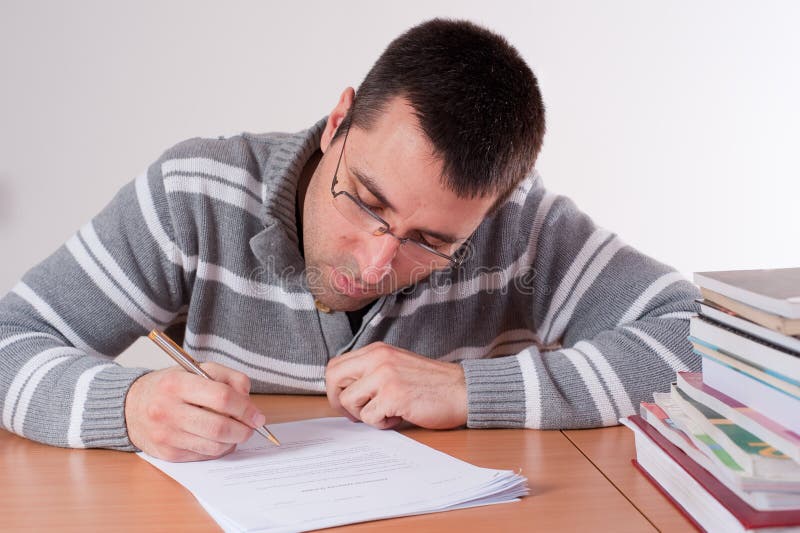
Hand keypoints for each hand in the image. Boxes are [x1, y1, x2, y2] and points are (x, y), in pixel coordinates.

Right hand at [124, 362, 265, 461]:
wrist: (131, 406)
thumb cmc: (170, 387)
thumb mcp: (196, 370)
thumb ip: (226, 377)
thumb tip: (248, 398)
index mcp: (177, 384)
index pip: (221, 397)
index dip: (245, 408)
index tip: (257, 415)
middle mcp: (168, 410)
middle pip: (219, 427)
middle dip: (243, 430)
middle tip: (251, 427)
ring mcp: (166, 434)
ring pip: (214, 446)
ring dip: (233, 441)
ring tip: (236, 432)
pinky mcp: (167, 453)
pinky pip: (204, 455)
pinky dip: (218, 449)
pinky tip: (217, 439)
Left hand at [325, 342, 466, 429]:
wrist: (462, 390)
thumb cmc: (431, 383)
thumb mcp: (395, 365)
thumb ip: (371, 372)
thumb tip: (342, 393)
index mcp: (377, 350)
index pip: (335, 365)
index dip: (335, 388)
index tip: (346, 401)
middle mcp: (378, 359)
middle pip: (333, 380)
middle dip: (339, 402)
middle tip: (356, 414)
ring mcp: (385, 376)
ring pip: (349, 402)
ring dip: (364, 414)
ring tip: (387, 412)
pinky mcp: (394, 396)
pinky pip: (369, 417)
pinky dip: (381, 423)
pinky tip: (399, 416)